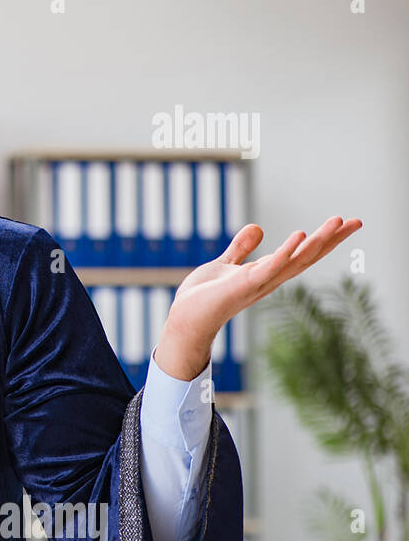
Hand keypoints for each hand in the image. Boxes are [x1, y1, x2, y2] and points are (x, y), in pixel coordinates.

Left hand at [153, 216, 363, 380]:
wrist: (185, 320)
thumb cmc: (204, 297)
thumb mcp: (226, 264)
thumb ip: (241, 248)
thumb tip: (258, 227)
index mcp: (266, 273)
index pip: (302, 254)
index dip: (324, 239)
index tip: (346, 222)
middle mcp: (268, 279)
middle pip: (307, 257)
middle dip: (331, 240)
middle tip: (356, 221)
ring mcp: (258, 283)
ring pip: (295, 261)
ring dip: (317, 242)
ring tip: (336, 222)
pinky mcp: (243, 285)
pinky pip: (269, 267)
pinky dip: (285, 252)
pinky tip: (300, 235)